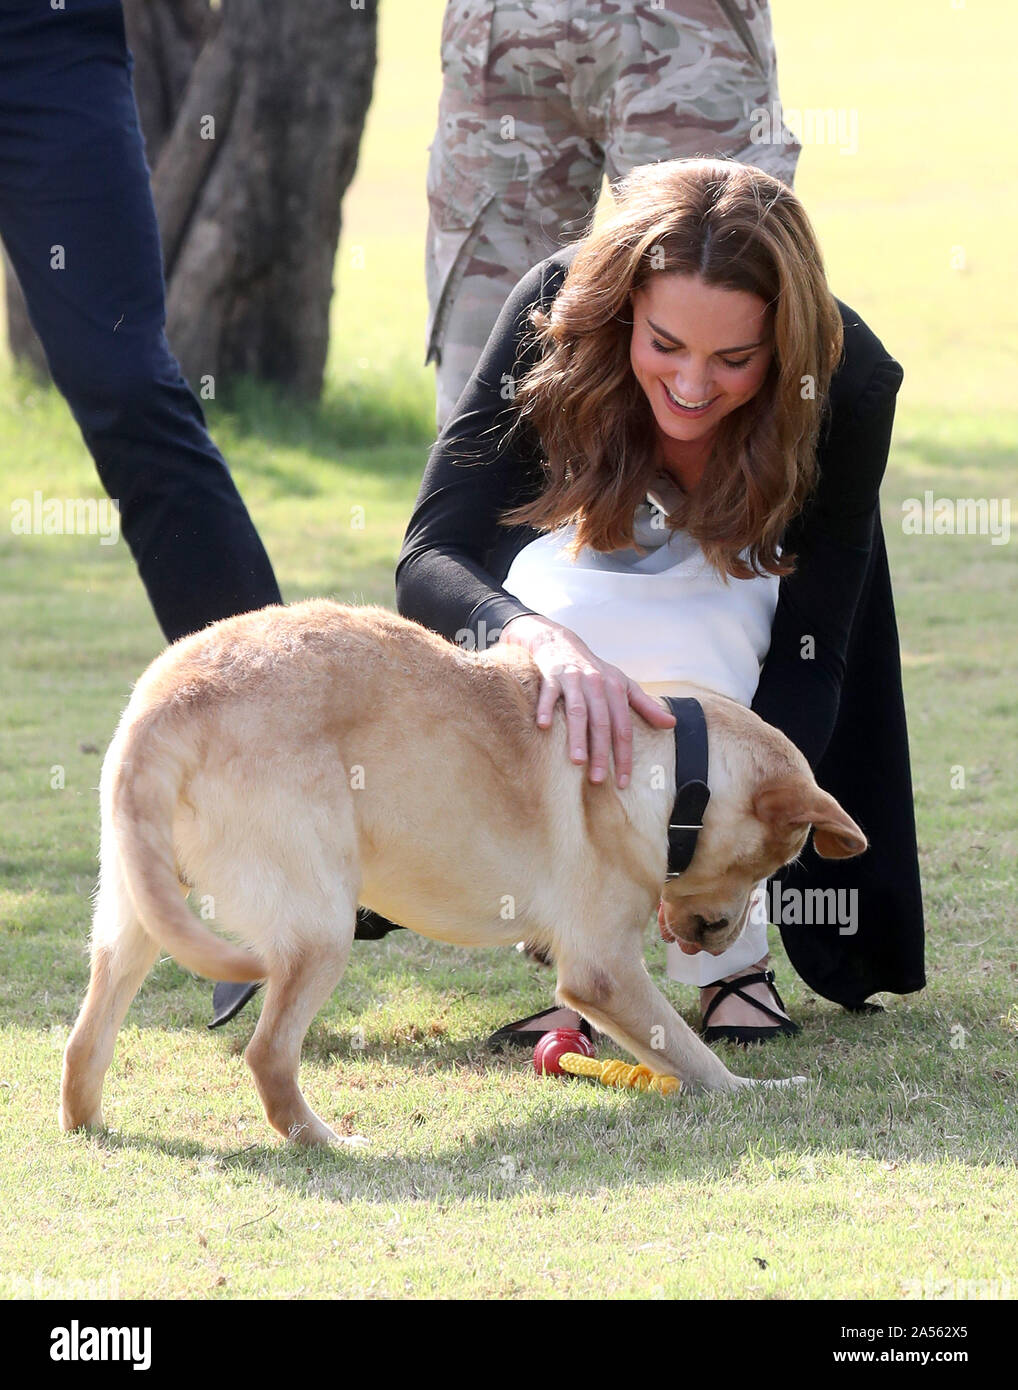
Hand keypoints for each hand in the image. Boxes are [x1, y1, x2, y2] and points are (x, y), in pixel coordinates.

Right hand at [498, 614, 674, 787]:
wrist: (560, 642)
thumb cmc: (595, 670)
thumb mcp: (622, 684)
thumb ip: (646, 706)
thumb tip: (672, 724)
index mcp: (616, 689)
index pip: (623, 728)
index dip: (625, 755)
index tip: (623, 781)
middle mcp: (597, 683)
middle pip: (602, 723)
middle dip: (601, 752)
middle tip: (598, 779)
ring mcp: (573, 679)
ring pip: (578, 711)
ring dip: (577, 736)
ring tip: (577, 761)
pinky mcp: (551, 676)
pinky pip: (549, 694)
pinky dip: (545, 708)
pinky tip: (544, 726)